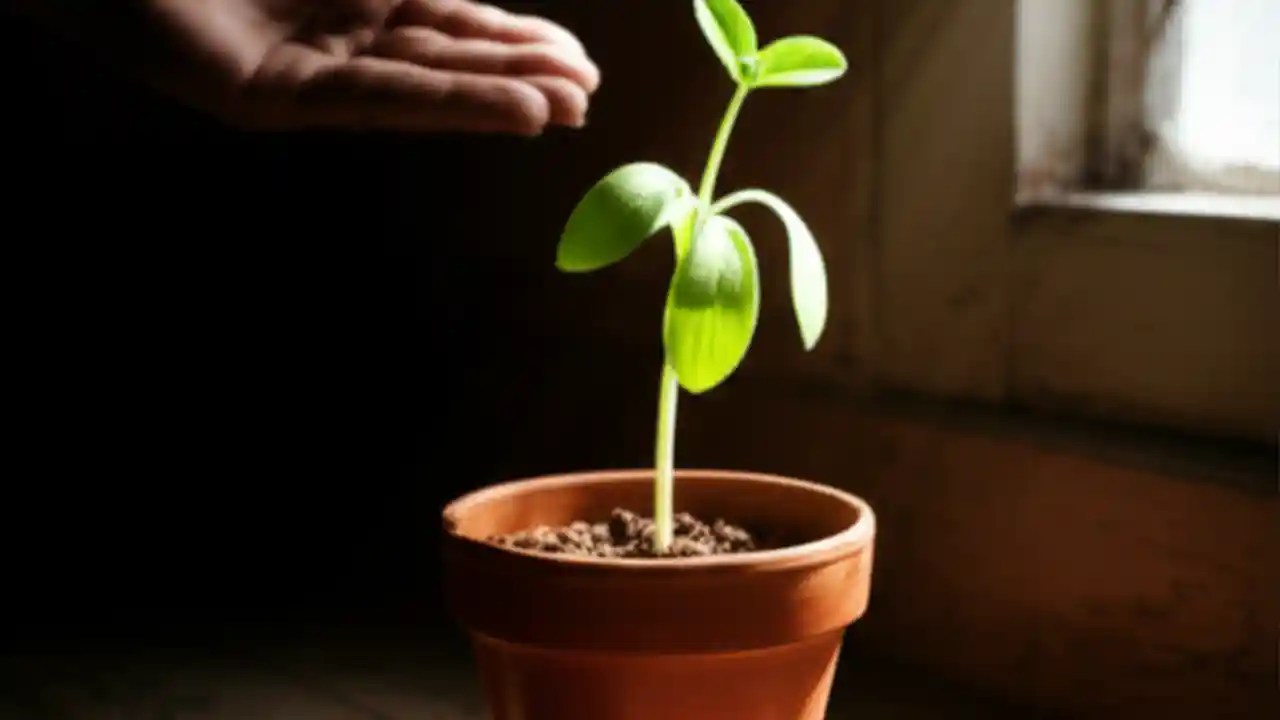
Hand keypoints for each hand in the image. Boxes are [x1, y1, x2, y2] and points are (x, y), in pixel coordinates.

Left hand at [67, 1, 601, 134]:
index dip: (519, 38)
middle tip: (590, 96)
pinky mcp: (273, 97)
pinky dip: (449, 104)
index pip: (455, 19)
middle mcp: (343, 27)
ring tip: (567, 112)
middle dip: (521, 72)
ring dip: (499, 96)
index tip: (582, 60)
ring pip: (426, 81)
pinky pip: (377, 97)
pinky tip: (515, 113)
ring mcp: (310, 63)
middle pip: (449, 55)